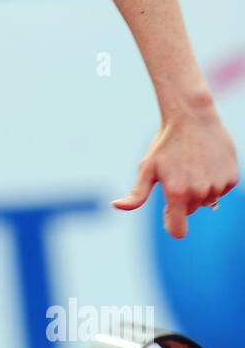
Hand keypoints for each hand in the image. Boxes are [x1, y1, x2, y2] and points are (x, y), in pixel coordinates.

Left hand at [112, 105, 238, 238]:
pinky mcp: (232, 177)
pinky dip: (214, 180)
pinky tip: (206, 162)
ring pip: (206, 199)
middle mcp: (200, 192)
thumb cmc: (166, 144)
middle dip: (182, 198)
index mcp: (177, 193)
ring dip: (199, 189)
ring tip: (192, 165)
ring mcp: (218, 185)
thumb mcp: (147, 168)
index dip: (171, 223)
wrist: (192, 117)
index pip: (178, 230)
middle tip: (178, 173)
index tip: (167, 210)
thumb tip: (116, 206)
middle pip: (190, 210)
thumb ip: (136, 194)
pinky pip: (221, 189)